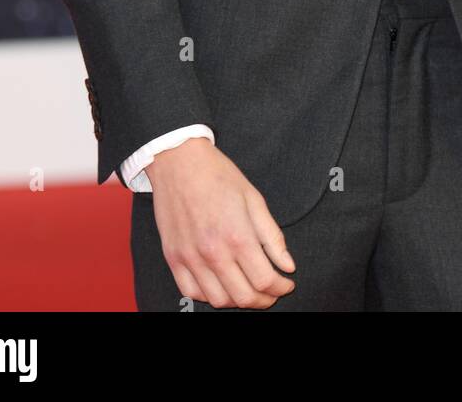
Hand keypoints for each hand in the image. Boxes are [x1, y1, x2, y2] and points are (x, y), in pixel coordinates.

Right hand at [145, 138, 296, 307]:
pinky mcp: (173, 258)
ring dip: (238, 300)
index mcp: (237, 236)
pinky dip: (209, 295)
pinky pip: (191, 292)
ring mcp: (190, 258)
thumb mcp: (254, 199)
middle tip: (272, 291)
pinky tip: (220, 284)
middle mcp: (213, 252)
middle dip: (264, 299)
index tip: (286, 284)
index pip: (265, 281)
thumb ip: (272, 236)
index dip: (281, 288)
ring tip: (247, 287)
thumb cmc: (217, 174)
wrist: (179, 161)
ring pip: (218, 300)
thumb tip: (287, 265)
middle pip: (244, 297)